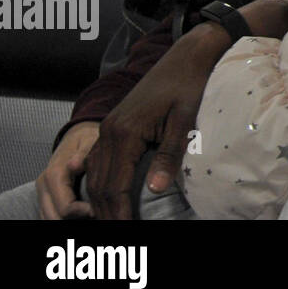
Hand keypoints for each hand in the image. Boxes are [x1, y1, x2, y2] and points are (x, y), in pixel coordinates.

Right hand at [35, 121, 99, 218]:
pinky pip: (50, 216)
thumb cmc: (87, 139)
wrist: (76, 135)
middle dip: (76, 221)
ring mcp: (42, 193)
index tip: (102, 209)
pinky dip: (64, 220)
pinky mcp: (45, 197)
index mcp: (54, 174)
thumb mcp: (90, 140)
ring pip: (49, 219)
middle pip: (55, 218)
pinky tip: (83, 215)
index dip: (86, 213)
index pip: (66, 208)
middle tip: (99, 214)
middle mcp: (44, 186)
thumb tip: (75, 165)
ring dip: (69, 222)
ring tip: (93, 214)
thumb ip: (84, 153)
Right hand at [83, 23, 230, 219]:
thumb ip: (169, 155)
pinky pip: (102, 160)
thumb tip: (155, 190)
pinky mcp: (116, 124)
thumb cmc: (190, 85)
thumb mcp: (184, 120)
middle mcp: (111, 131)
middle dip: (106, 212)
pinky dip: (103, 182)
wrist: (188, 55)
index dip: (117, 212)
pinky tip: (110, 196)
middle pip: (100, 183)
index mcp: (125, 132)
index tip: (124, 231)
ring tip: (113, 221)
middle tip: (118, 233)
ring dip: (102, 200)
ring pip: (97, 173)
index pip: (114, 184)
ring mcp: (111, 127)